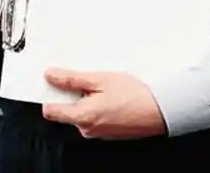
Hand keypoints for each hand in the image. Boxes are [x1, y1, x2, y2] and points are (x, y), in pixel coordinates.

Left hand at [40, 68, 166, 139]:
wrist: (161, 110)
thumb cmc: (135, 96)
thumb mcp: (99, 80)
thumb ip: (71, 79)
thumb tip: (51, 76)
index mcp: (82, 117)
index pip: (50, 111)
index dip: (49, 95)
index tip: (51, 83)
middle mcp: (88, 129)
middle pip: (67, 110)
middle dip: (72, 95)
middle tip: (87, 81)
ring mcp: (99, 133)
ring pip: (82, 114)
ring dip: (87, 100)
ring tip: (104, 88)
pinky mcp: (109, 132)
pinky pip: (95, 118)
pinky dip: (98, 107)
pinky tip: (111, 98)